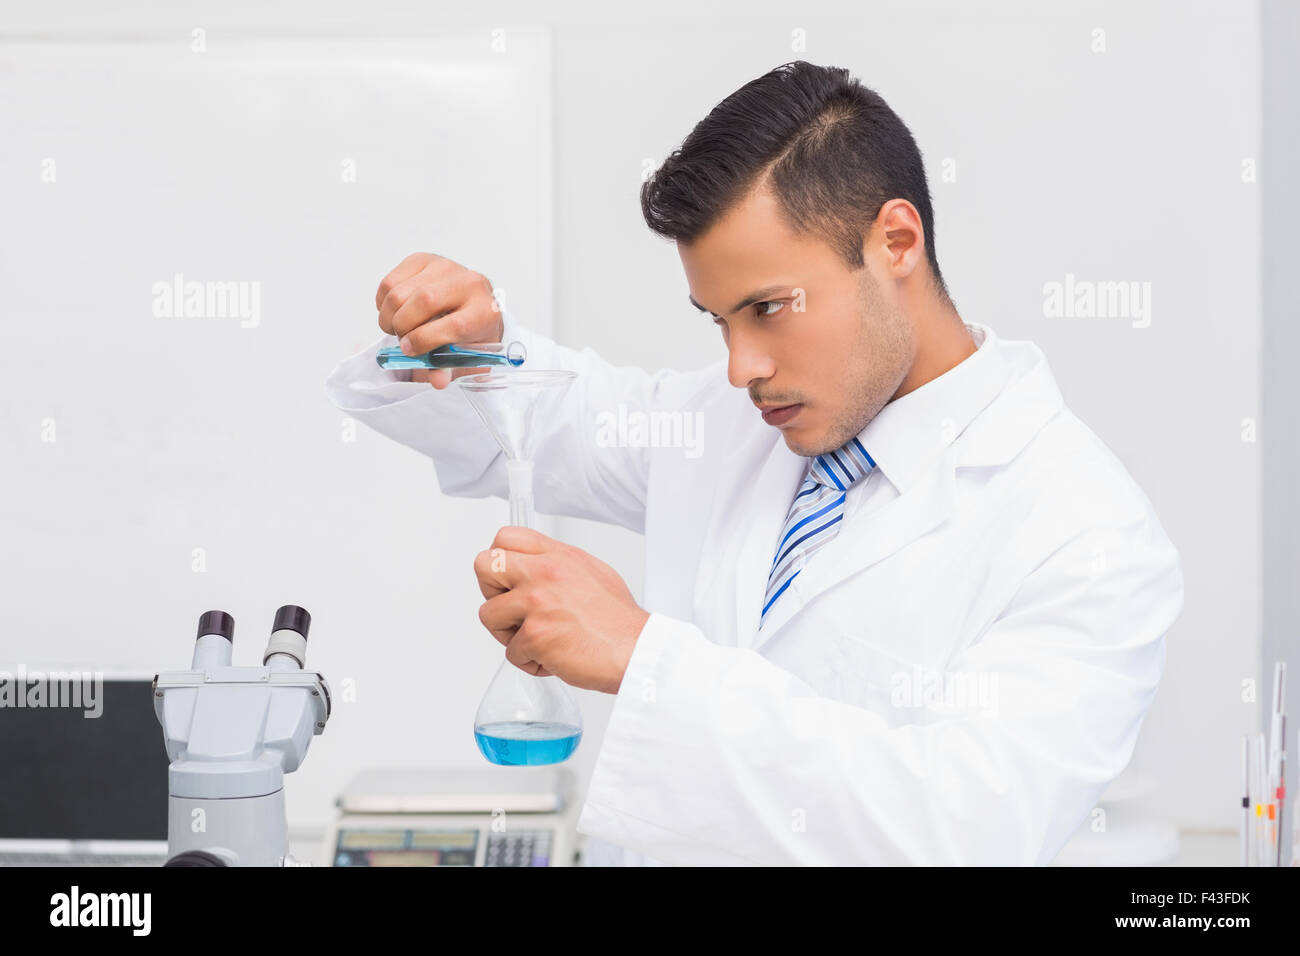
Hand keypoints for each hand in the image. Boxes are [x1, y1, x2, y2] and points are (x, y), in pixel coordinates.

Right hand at [374, 251, 505, 388]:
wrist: (472, 307)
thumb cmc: (468, 336)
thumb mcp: (464, 358)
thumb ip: (447, 369)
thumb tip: (437, 380)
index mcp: (485, 311)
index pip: (454, 325)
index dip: (426, 340)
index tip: (410, 350)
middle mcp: (468, 283)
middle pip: (423, 302)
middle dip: (403, 327)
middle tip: (402, 340)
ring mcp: (445, 267)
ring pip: (400, 292)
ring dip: (389, 317)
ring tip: (398, 328)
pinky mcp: (423, 260)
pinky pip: (389, 282)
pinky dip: (383, 303)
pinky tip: (395, 312)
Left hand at [474, 526, 650, 694]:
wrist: (635, 649)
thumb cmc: (617, 620)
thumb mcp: (591, 571)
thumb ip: (557, 564)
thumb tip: (534, 568)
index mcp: (558, 556)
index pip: (506, 537)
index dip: (499, 559)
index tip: (506, 578)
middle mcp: (545, 573)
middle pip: (484, 565)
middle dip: (491, 591)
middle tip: (511, 608)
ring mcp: (537, 603)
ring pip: (489, 614)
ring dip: (508, 634)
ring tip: (536, 639)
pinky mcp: (535, 635)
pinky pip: (511, 652)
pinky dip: (530, 661)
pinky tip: (553, 657)